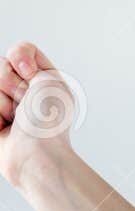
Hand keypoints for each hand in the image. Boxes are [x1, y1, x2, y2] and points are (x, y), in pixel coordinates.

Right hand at [0, 41, 78, 193]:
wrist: (35, 155)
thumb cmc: (48, 124)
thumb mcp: (51, 80)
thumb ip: (28, 55)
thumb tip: (13, 57)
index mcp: (40, 80)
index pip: (19, 52)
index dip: (22, 62)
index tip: (33, 79)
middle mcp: (21, 91)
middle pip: (0, 67)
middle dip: (11, 85)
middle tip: (24, 107)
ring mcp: (3, 104)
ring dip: (0, 102)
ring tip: (14, 119)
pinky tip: (3, 126)